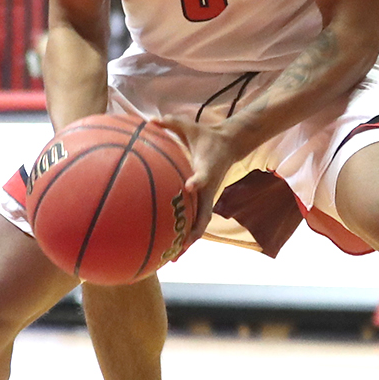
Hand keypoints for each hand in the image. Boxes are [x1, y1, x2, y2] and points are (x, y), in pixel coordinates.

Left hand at [151, 116, 243, 252]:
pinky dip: (185, 235)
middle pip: (203, 216)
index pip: (204, 178)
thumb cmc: (206, 136)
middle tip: (177, 249)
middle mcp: (209, 189)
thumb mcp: (189, 126)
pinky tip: (170, 246)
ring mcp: (208, 198)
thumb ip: (170, 123)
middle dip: (191, 234)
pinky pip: (195, 221)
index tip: (189, 187)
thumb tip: (149, 120)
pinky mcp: (204, 201)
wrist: (229, 144)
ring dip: (188, 242)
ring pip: (200, 225)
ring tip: (172, 259)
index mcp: (207, 169)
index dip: (198, 182)